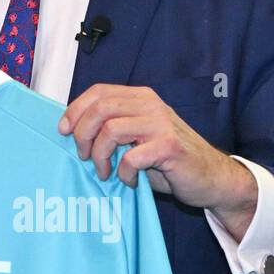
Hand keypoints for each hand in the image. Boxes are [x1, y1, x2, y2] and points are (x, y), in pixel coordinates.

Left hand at [58, 83, 257, 235]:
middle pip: (100, 109)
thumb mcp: (137, 136)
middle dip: (82, 134)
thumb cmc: (167, 160)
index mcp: (140, 97)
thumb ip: (112, 127)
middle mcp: (150, 105)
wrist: (211, 178)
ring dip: (100, 156)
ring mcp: (161, 124)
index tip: (63, 131)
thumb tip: (71, 130)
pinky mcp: (169, 147)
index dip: (75, 110)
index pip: (98, 92)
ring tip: (104, 172)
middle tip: (84, 156)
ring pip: (111, 130)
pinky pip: (131, 158)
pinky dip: (124, 173)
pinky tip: (130, 181)